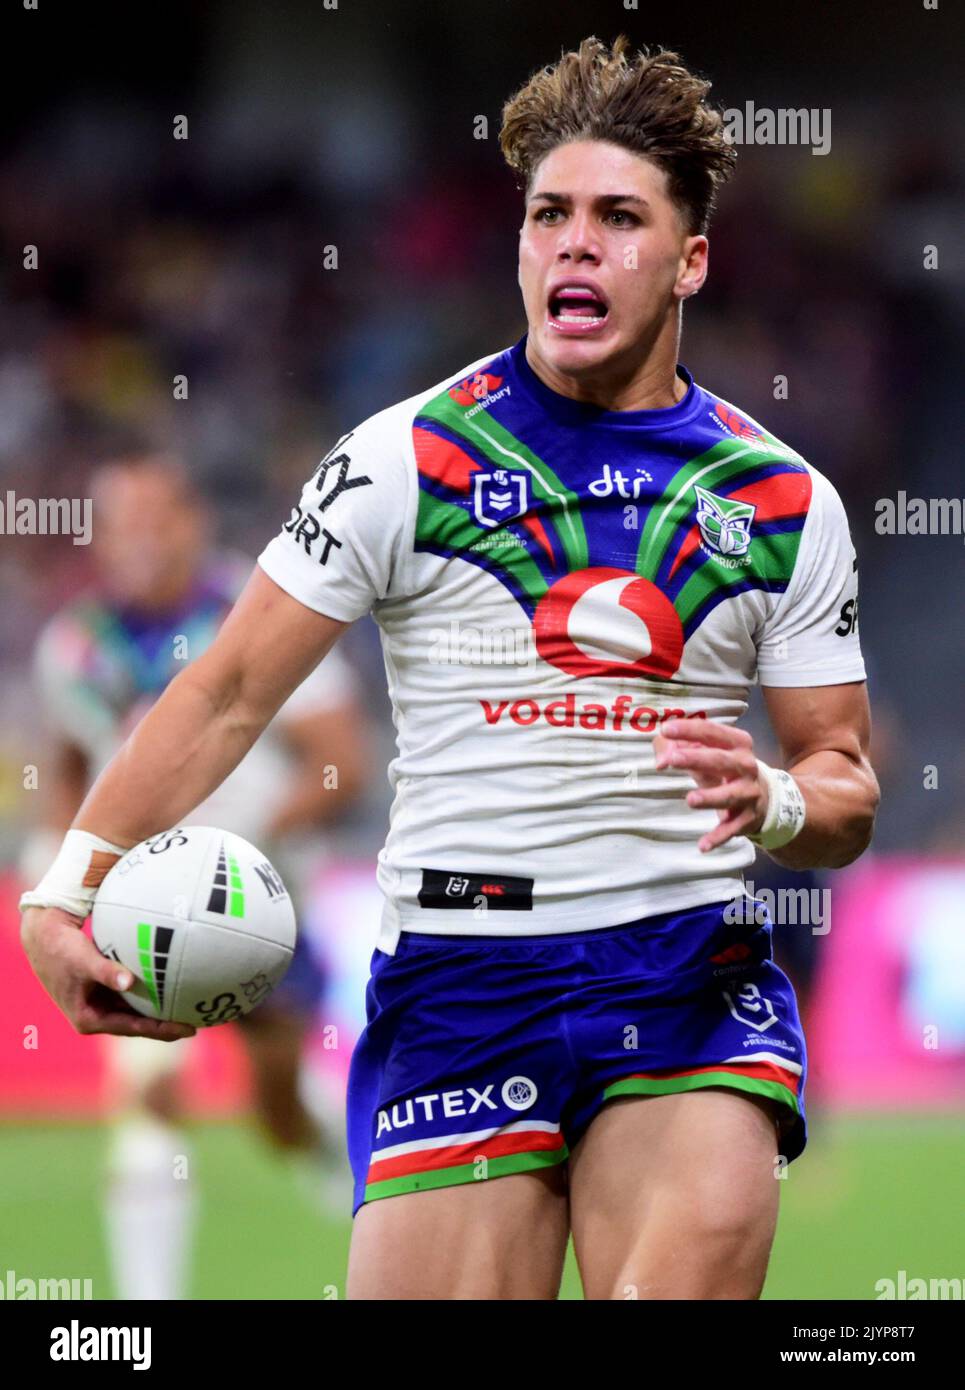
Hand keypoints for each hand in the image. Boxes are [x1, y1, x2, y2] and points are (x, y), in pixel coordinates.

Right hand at [19, 906, 195, 1040]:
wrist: (42, 935)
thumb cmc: (61, 949)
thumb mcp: (83, 961)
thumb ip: (106, 972)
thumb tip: (129, 983)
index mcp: (89, 1019)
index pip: (133, 1028)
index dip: (162, 1031)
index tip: (188, 1029)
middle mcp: (96, 1016)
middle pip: (138, 1025)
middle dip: (166, 1025)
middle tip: (198, 1022)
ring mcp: (100, 1004)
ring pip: (136, 1011)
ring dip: (159, 1011)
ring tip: (190, 1009)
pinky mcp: (103, 990)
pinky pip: (132, 996)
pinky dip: (150, 994)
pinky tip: (172, 987)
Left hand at [653, 719, 768, 852]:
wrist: (764, 796)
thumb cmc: (724, 767)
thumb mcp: (706, 752)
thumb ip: (678, 748)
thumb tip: (660, 758)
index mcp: (737, 743)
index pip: (712, 732)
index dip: (689, 730)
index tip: (666, 729)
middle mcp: (747, 765)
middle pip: (721, 760)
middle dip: (696, 759)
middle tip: (672, 759)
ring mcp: (749, 792)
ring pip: (729, 796)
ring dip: (710, 797)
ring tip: (690, 800)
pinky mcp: (748, 818)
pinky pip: (732, 828)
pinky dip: (718, 837)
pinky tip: (703, 846)